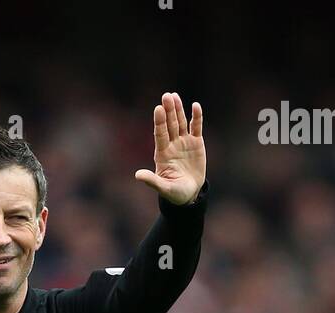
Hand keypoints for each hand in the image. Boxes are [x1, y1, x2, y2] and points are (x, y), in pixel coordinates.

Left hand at [135, 91, 205, 205]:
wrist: (189, 194)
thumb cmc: (174, 193)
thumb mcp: (164, 188)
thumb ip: (152, 180)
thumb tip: (137, 175)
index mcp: (162, 154)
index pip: (160, 134)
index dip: (159, 122)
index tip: (158, 109)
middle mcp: (172, 145)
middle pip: (170, 125)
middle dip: (168, 111)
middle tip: (166, 96)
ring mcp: (184, 142)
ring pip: (181, 122)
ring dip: (178, 110)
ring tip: (174, 97)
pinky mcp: (196, 143)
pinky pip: (196, 127)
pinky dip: (196, 117)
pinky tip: (195, 106)